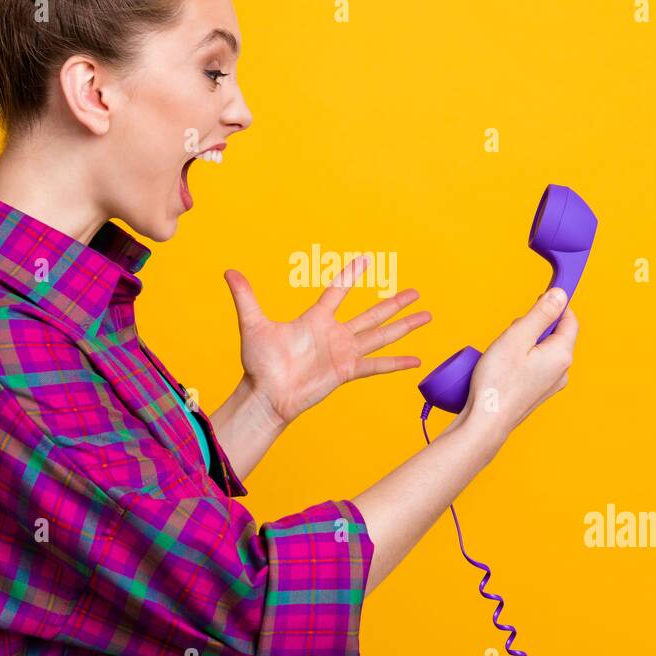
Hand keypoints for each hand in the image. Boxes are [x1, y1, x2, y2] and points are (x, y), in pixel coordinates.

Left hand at [223, 254, 431, 428]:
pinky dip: (396, 363)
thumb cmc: (259, 364)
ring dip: (404, 326)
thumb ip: (245, 297)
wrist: (266, 395)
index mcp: (316, 319)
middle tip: (415, 292)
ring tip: (426, 316)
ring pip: (381, 335)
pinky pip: (377, 365)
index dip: (352, 275)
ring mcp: (343, 353)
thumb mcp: (253, 324)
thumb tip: (229, 271)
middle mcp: (335, 334)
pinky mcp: (347, 371)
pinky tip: (416, 360)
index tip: (366, 260)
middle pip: (372, 314)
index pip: (338, 291)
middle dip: (394, 303)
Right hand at [456, 287, 578, 444]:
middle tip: (510, 332)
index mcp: (561, 354)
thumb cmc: (497, 382)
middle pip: (554, 335)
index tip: (541, 295)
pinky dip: (520, 360)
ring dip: (524, 344)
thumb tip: (560, 295)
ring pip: (542, 351)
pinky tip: (502, 367)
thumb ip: (540, 314)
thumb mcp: (517, 337)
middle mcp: (561, 371)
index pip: (569, 319)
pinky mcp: (537, 393)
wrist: (486, 422)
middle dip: (533, 326)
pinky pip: (534, 367)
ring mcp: (550, 385)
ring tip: (502, 353)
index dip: (556, 304)